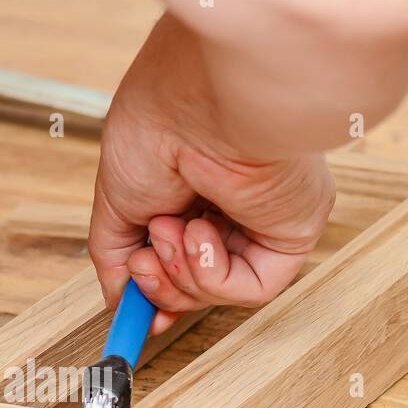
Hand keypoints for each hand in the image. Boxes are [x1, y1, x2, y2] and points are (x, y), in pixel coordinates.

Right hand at [89, 22, 335, 332]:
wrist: (198, 96)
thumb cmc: (156, 121)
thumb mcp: (116, 198)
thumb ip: (115, 254)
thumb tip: (119, 301)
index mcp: (196, 186)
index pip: (182, 255)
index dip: (159, 290)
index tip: (136, 310)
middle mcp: (234, 203)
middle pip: (198, 282)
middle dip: (162, 285)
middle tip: (143, 262)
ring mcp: (265, 219)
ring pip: (222, 289)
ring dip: (182, 273)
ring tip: (170, 228)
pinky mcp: (292, 231)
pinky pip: (254, 287)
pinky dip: (215, 275)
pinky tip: (201, 234)